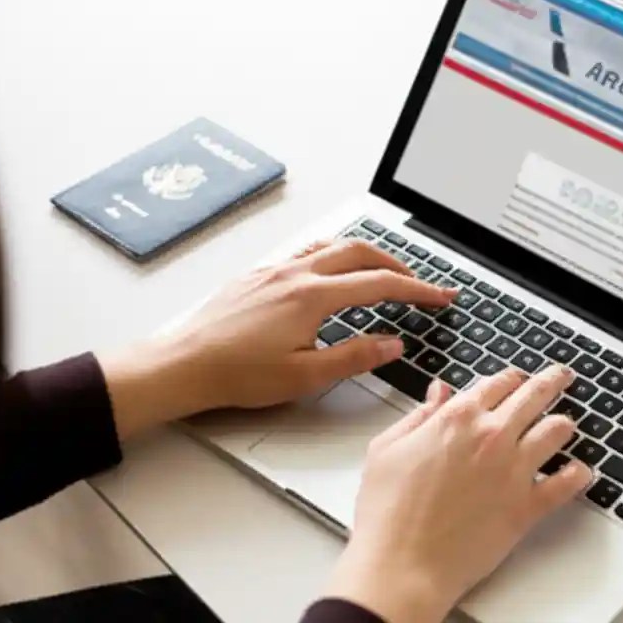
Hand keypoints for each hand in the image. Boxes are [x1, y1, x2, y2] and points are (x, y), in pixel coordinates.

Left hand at [99, 239, 456, 438]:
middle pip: (360, 252)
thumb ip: (355, 356)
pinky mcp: (257, 276)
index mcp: (312, 296)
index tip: (441, 295)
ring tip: (382, 269)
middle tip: (419, 281)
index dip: (418, 289)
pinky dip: (332, 255)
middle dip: (398, 263)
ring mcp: (274, 271)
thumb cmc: (235, 373)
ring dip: (365, 253)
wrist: (182, 365)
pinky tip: (330, 271)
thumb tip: (392, 343)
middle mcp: (295, 274)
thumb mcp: (306, 376)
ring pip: (332, 246)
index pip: (380, 284)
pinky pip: (305, 253)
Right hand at [323, 366, 592, 622]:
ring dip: (564, 423)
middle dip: (552, 381)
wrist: (402, 565)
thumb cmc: (387, 514)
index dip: (511, 377)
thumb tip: (438, 393)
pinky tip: (580, 470)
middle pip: (535, 395)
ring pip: (557, 430)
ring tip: (567, 423)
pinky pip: (566, 483)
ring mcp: (514, 469)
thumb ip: (418, 416)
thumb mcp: (387, 450)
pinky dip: (578, 474)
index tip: (518, 378)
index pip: (497, 383)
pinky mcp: (527, 506)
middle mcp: (491, 436)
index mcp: (457, 418)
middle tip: (562, 377)